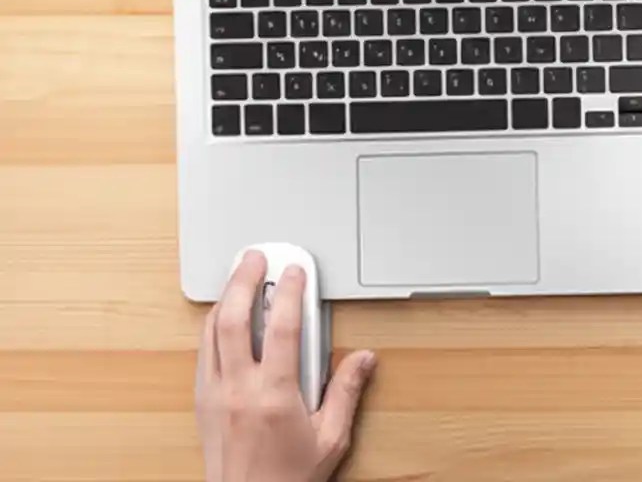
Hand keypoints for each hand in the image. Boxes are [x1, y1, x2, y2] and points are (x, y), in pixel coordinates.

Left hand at [196, 251, 376, 481]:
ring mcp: (215, 394)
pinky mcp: (202, 401)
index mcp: (275, 396)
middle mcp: (239, 390)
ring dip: (224, 298)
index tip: (295, 272)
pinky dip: (213, 325)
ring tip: (238, 277)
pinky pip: (203, 352)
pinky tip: (223, 315)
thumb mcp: (331, 439)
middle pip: (233, 319)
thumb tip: (364, 359)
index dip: (289, 293)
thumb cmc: (288, 478)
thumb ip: (346, 393)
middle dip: (243, 281)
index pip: (281, 330)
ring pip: (211, 332)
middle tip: (254, 258)